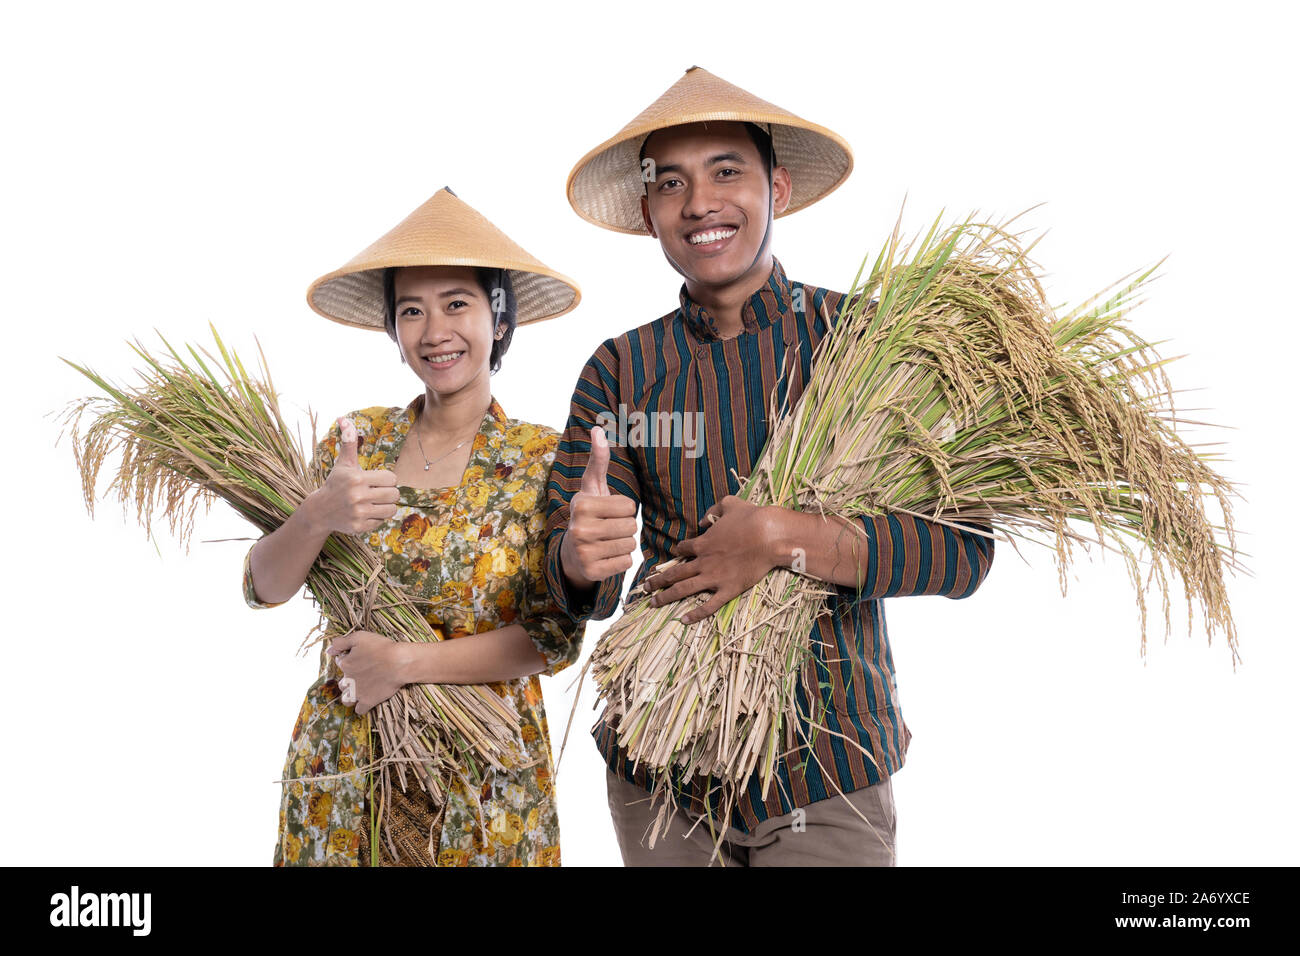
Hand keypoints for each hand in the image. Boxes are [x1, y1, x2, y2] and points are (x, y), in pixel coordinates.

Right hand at [307, 417, 399, 535]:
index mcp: (357, 479)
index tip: (377, 481)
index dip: (387, 480)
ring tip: (375, 503)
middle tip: (378, 492)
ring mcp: (358, 513)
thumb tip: (343, 419)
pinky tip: (365, 513)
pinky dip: (377, 518)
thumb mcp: (343, 463)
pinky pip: (381, 522)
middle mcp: (358, 496)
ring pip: (391, 510)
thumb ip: (349, 442)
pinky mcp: (359, 527)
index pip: (391, 479)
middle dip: (389, 493)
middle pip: (394, 495)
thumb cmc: (336, 483)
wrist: (319, 511)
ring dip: (386, 506)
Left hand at [326, 629, 407, 714]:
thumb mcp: (359, 637)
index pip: (340, 663)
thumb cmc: (381, 647)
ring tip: (358, 691)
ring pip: (346, 700)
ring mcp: (358, 693)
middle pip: (342, 683)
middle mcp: (348, 680)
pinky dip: (360, 707)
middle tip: (360, 675)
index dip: (347, 659)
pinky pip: (359, 710)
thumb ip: (341, 642)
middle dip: (347, 680)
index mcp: (345, 664)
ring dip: (349, 696)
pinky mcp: (369, 701)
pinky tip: (365, 701)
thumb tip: (328, 650)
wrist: (399, 662)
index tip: (358, 658)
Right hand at [560, 426, 637, 588]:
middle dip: (625, 527)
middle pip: (631, 526)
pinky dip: (622, 560)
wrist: (571, 552)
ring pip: (631, 545)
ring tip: (607, 542)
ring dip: (625, 544)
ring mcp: (584, 552)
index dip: (624, 509)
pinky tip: (606, 557)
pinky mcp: (592, 572)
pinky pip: (627, 563)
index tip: (608, 512)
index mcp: (581, 504)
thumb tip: (598, 429)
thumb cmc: (589, 513)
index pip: (629, 506)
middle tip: (608, 529)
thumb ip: (598, 460)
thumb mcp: (592, 486)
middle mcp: (579, 528)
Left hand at [644, 496, 777, 624]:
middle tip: (645, 587)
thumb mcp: (730, 504)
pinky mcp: (728, 590)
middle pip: (674, 573)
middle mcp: (703, 562)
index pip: (683, 549)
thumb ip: (713, 511)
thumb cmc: (752, 518)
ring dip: (666, 596)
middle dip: (658, 581)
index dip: (677, 551)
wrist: (770, 535)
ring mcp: (714, 577)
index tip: (674, 555)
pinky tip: (683, 620)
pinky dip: (696, 614)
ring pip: (683, 589)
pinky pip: (708, 606)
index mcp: (703, 542)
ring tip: (653, 603)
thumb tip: (702, 521)